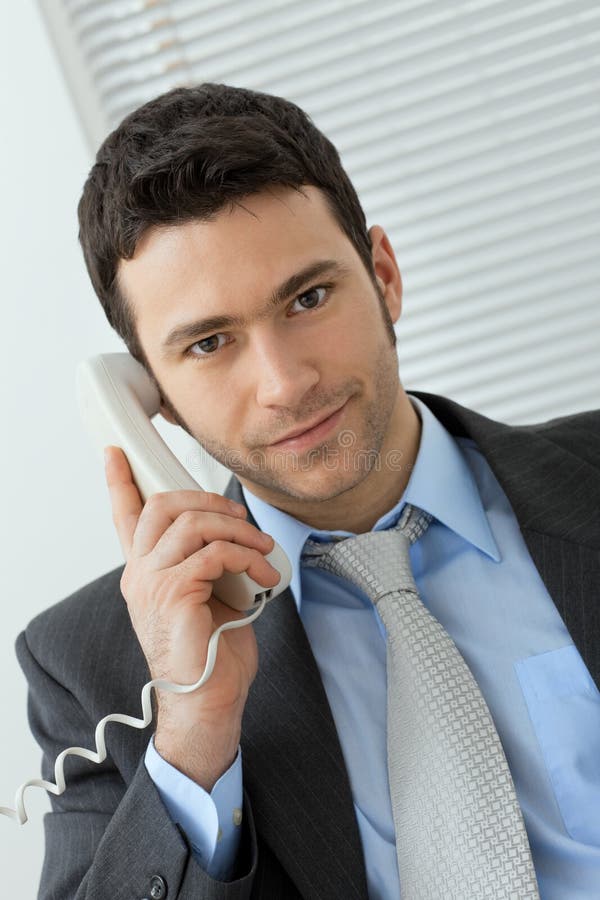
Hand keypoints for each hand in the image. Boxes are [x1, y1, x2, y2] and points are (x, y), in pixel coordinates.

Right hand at [103, 445, 279, 789]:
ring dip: (238, 530)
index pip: (124, 518)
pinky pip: (215, 553)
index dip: (119, 482)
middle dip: (208, 499)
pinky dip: (247, 557)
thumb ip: (205, 562)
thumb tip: (235, 535)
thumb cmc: (211, 653)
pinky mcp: (174, 594)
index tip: (115, 454)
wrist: (208, 702)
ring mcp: (152, 582)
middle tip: (240, 517)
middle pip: (162, 506)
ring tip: (262, 550)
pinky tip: (265, 573)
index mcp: (145, 572)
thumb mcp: (207, 597)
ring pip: (193, 523)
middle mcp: (140, 574)